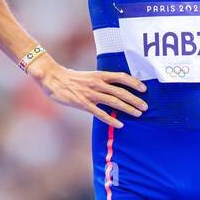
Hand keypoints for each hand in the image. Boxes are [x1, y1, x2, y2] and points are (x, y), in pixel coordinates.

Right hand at [31, 58, 147, 127]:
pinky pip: (100, 113)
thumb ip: (101, 81)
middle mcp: (97, 84)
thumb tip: (115, 86)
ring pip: (114, 102)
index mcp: (99, 75)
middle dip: (135, 99)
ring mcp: (91, 94)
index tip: (144, 89)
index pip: (121, 77)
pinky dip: (111, 119)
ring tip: (138, 114)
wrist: (53, 78)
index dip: (134, 82)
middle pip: (121, 92)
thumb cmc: (71, 78)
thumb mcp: (89, 75)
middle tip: (145, 107)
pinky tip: (120, 124)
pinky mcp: (83, 104)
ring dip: (128, 108)